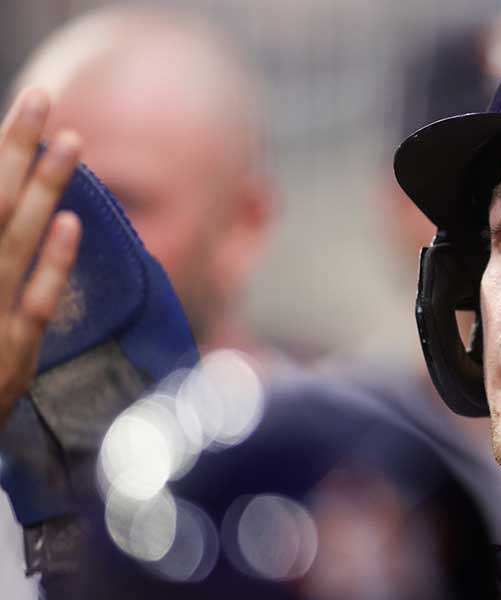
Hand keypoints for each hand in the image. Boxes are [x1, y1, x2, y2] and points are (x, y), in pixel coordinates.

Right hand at [0, 89, 82, 422]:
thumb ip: (10, 249)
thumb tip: (48, 218)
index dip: (0, 151)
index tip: (28, 111)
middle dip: (15, 149)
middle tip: (42, 99)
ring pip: (13, 242)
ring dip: (43, 190)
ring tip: (71, 142)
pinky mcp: (8, 356)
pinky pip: (32, 303)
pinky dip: (53, 264)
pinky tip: (75, 223)